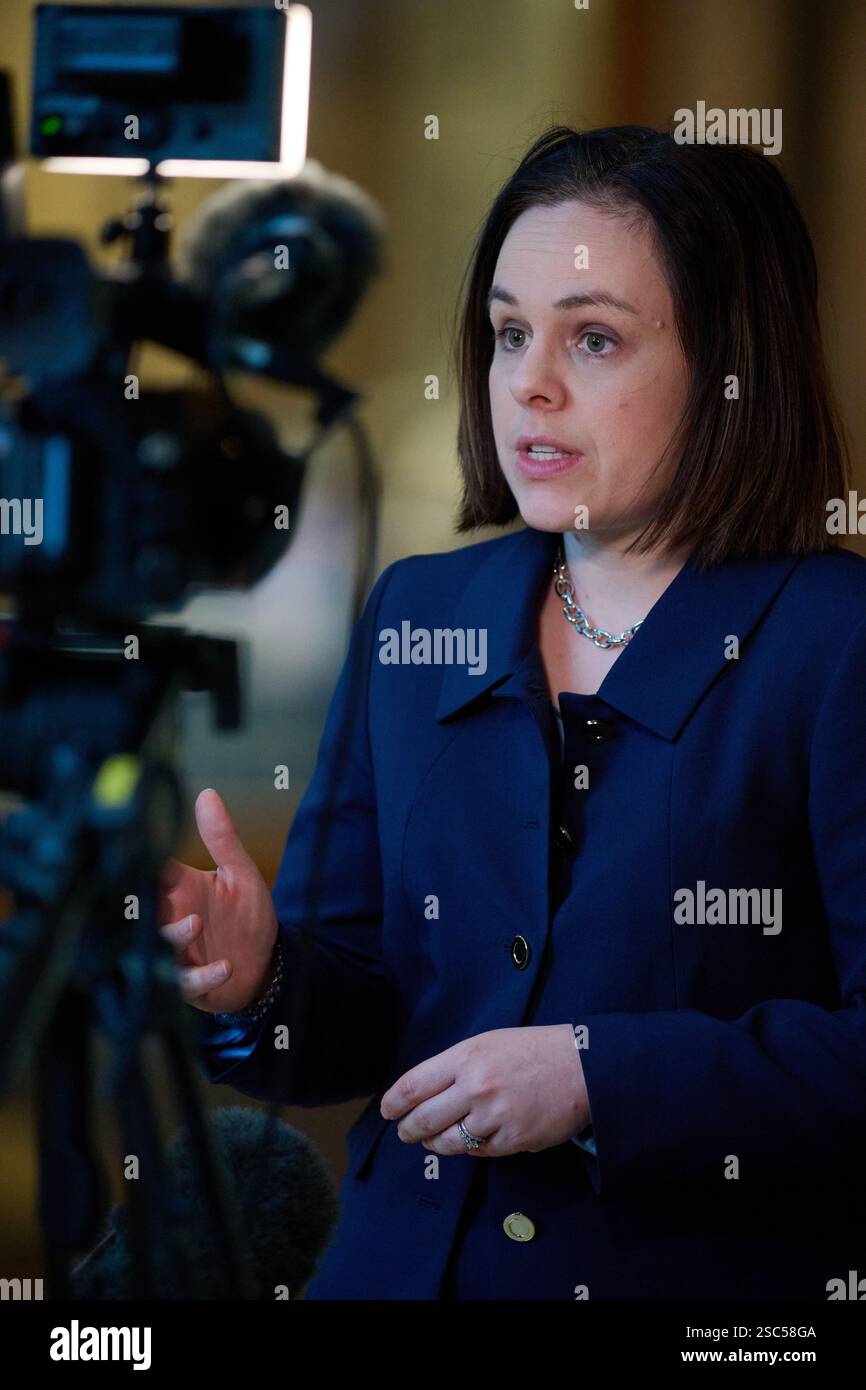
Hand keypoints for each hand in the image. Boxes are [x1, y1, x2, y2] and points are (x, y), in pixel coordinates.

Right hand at [157, 788, 279, 1012]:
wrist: (267, 964)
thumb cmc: (248, 916)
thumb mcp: (240, 874)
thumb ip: (222, 838)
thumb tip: (206, 793)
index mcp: (179, 891)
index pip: (149, 873)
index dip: (138, 862)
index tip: (134, 850)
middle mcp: (172, 921)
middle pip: (143, 912)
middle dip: (143, 905)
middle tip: (151, 895)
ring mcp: (178, 954)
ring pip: (158, 949)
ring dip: (173, 938)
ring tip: (196, 924)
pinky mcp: (193, 985)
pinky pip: (188, 984)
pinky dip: (203, 977)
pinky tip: (225, 966)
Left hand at [379, 1024, 589, 1156]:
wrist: (581, 1067)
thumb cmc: (533, 1050)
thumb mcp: (489, 1043)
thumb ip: (456, 1065)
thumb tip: (426, 1092)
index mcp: (466, 1057)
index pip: (414, 1085)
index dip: (394, 1103)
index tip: (387, 1111)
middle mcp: (475, 1087)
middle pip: (424, 1119)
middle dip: (408, 1130)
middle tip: (405, 1132)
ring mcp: (494, 1116)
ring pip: (449, 1141)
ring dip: (436, 1144)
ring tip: (432, 1141)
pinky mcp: (512, 1140)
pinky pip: (479, 1152)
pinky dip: (471, 1148)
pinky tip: (470, 1140)